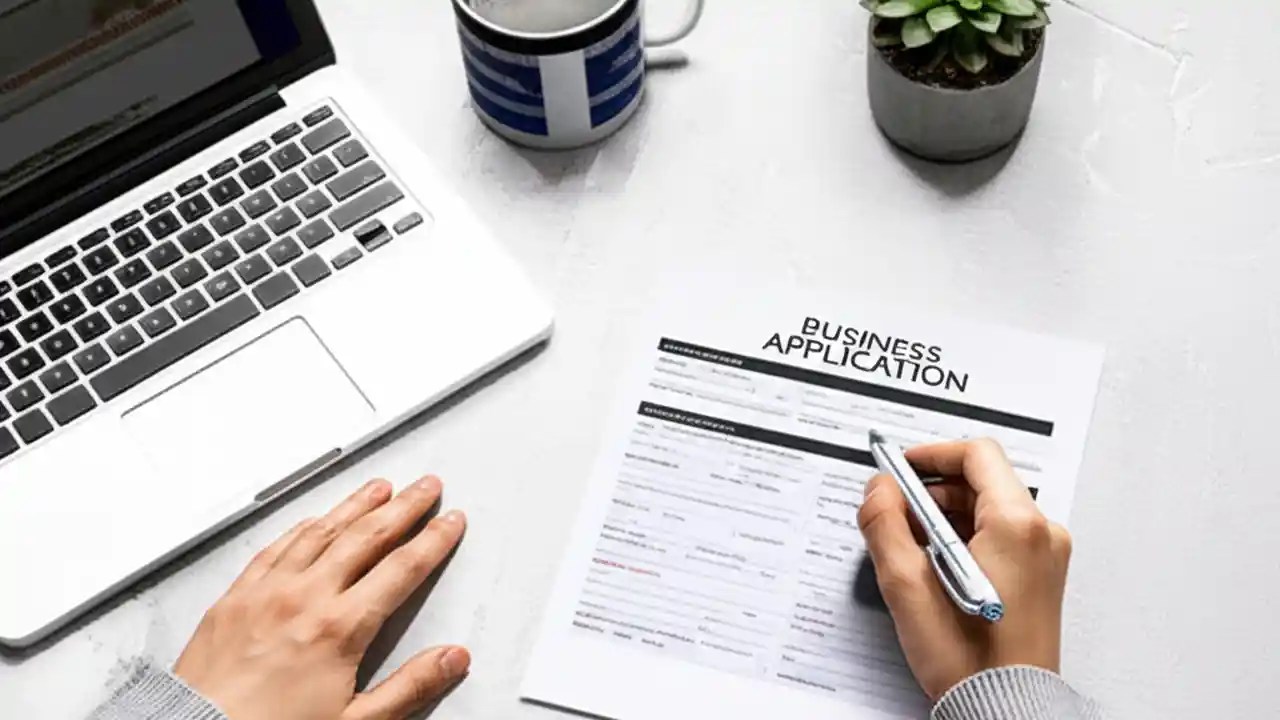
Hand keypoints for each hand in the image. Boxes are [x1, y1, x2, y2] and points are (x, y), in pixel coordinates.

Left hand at [174, 476, 469, 719]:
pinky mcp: (235, 597)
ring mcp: (266, 592)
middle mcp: (304, 598)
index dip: (432, 541)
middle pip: (367, 537)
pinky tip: (315, 519)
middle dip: (403, 508)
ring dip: (356, 505)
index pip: (401, 569)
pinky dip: (304, 526)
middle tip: (426, 488)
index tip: (450, 522)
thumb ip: (409, 687)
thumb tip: (452, 659)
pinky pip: (276, 546)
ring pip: (322, 531)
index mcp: (339, 629)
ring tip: (379, 488)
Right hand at [857, 439, 1070, 700]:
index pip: (977, 455)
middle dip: (932, 489)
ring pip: (988, 508)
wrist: (1006, 709)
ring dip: (945, 515)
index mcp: (1017, 527)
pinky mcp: (1039, 575)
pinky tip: (934, 564)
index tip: (900, 468)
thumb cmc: (971, 661)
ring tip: (911, 545)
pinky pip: (998, 534)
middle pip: (982, 479)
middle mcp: (1040, 534)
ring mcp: (1044, 555)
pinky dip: (963, 536)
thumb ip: (885, 527)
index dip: (931, 454)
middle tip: (895, 510)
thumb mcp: (908, 589)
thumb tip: (878, 491)